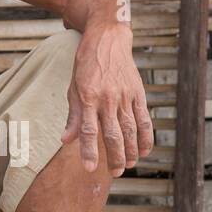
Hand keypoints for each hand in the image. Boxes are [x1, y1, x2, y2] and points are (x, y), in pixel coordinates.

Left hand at [60, 25, 153, 174]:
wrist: (107, 39)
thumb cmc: (86, 64)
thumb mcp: (73, 88)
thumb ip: (73, 116)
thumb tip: (66, 140)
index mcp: (88, 97)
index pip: (88, 130)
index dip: (89, 151)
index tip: (89, 168)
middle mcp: (107, 98)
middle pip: (113, 135)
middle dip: (115, 157)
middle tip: (115, 173)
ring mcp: (125, 96)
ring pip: (130, 130)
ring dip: (131, 151)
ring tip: (128, 165)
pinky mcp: (138, 93)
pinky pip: (144, 119)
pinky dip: (146, 136)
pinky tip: (144, 150)